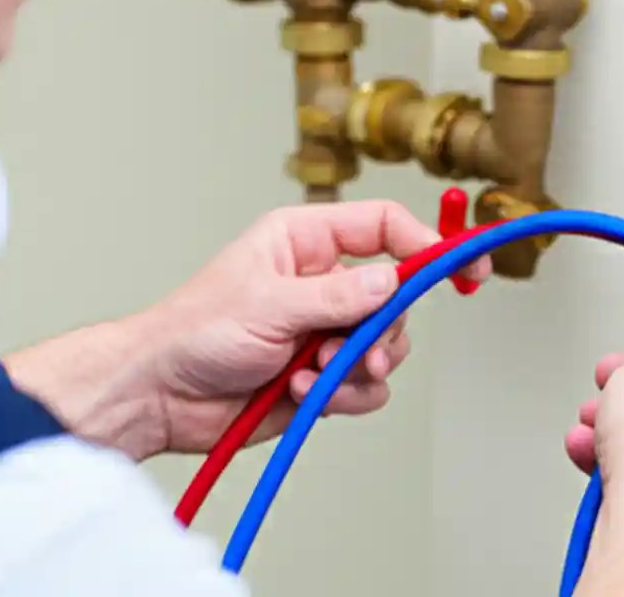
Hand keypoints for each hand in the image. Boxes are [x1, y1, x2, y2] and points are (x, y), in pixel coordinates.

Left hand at [136, 200, 489, 454]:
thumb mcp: (268, 304)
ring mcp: (325, 329)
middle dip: (383, 330)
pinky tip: (300, 391)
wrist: (162, 396)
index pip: (384, 227)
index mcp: (306, 241)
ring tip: (315, 374)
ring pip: (386, 345)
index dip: (427, 244)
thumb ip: (337, 295)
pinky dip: (341, 395)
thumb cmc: (193, 331)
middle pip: (396, 295)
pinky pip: (366, 386)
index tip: (461, 267)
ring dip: (357, 367)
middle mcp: (323, 282)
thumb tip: (393, 283)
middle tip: (363, 350)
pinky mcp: (323, 374)